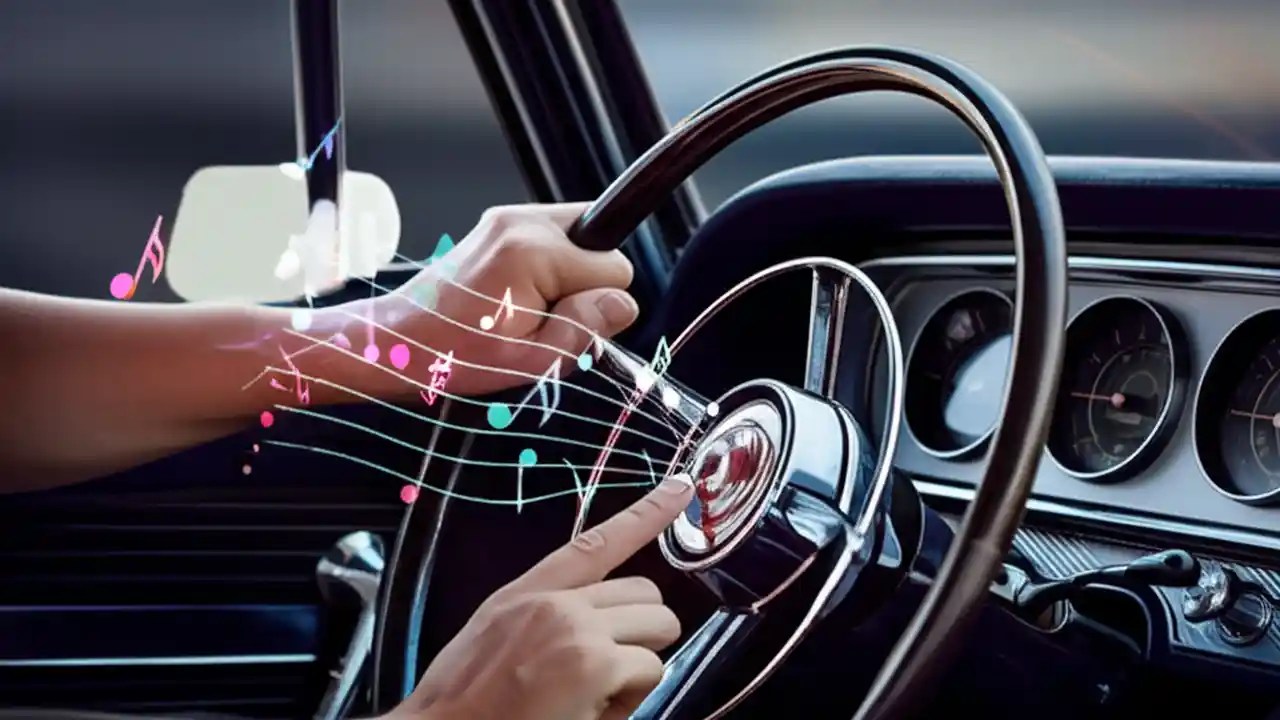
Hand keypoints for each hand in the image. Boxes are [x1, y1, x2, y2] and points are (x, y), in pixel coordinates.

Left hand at [367, 203, 637, 396]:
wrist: (395, 341)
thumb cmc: (453, 356)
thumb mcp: (532, 360)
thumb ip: (586, 327)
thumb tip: (624, 303)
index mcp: (533, 251)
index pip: (617, 267)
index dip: (598, 305)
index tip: (559, 326)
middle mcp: (521, 221)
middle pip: (602, 242)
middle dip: (585, 282)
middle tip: (541, 318)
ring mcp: (507, 217)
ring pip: (579, 239)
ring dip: (566, 275)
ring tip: (524, 308)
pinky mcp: (498, 222)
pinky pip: (552, 239)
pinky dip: (547, 266)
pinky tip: (516, 294)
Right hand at [386, 474, 694, 719]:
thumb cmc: (462, 704)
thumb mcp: (495, 636)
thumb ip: (545, 616)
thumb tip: (597, 621)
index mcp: (527, 593)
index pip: (597, 542)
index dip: (647, 512)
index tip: (681, 488)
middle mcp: (556, 603)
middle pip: (646, 593)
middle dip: (642, 632)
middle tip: (608, 672)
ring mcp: (579, 631)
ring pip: (658, 630)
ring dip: (640, 666)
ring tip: (594, 695)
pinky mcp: (596, 665)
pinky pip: (651, 673)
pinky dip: (631, 700)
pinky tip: (590, 711)